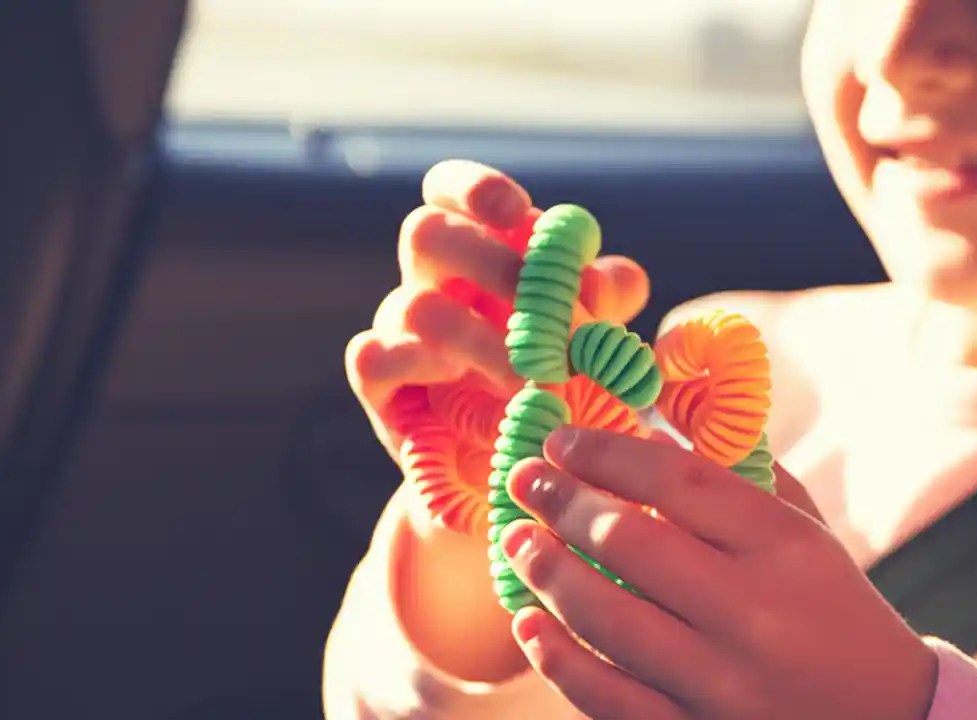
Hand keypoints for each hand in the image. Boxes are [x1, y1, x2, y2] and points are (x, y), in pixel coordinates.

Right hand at [346, 159, 650, 459]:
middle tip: (542, 310)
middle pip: (426, 232)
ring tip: (527, 381)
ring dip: (479, 340)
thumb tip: (603, 279)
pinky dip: (418, 365)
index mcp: (478, 252)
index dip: (474, 189)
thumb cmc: (553, 388)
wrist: (518, 474)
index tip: (516, 214)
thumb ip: (605, 300)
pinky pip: (371, 356)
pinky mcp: (377, 384)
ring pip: (414, 304)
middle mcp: (430, 281)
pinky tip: (457, 385)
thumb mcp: (592, 337)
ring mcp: (398, 330)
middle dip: (487, 263)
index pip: (450, 192)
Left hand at [499, 427, 937, 719]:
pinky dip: (556, 658)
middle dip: (561, 503)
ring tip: (517, 542)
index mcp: (785, 548)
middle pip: (629, 544)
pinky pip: (605, 697)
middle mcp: (755, 614)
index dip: (606, 453)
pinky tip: (530, 621)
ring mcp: (723, 684)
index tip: (560, 441)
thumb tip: (642, 424)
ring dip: (546, 572)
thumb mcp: (804, 533)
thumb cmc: (827, 607)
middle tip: (524, 481)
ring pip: (606, 619)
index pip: (677, 481)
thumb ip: (736, 478)